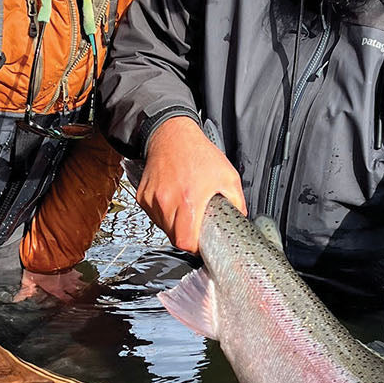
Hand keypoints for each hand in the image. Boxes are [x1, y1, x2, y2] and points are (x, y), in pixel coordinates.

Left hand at [15, 268, 85, 302]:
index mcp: (56, 290)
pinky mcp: (72, 266)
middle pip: (76, 293)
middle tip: (83, 300)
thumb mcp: (28, 281)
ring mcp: (70, 275)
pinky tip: (82, 275)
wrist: (45, 255)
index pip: (65, 300)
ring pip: (80, 283)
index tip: (73, 305)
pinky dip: (81, 274)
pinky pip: (79, 272)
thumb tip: (16, 300)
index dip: (69, 303)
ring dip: (82, 287)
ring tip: (87, 291)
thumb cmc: (37, 269)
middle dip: (79, 296)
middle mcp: (65, 284)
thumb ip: (24, 292)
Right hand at [136, 117, 246, 253]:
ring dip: (175, 226)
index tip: (202, 242)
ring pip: (163, 228)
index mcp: (189, 200)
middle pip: (174, 238)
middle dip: (187, 236)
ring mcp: (152, 200)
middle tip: (197, 225)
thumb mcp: (228, 176)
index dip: (196, 247)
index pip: (186, 242)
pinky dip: (164, 215)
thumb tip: (240, 220)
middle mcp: (167, 201)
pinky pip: (154, 216)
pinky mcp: (143, 197)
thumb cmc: (198, 153)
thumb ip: (237, 202)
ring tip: (186, 208)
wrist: (172, 135)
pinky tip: (174, 200)